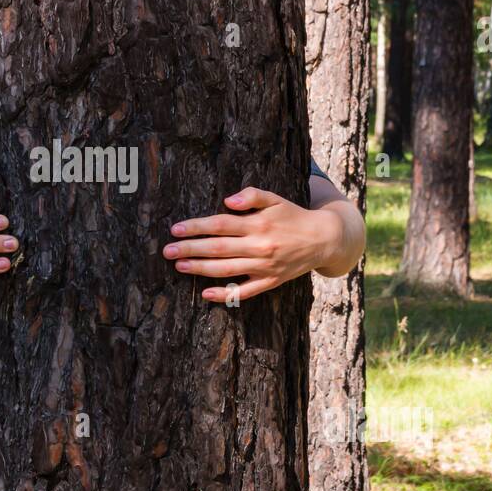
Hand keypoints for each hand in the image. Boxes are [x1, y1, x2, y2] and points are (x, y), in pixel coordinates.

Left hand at [163, 186, 345, 303]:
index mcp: (258, 224)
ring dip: (201, 269)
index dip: (196, 227)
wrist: (323, 239)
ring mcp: (265, 267)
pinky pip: (245, 292)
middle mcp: (260, 246)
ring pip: (227, 270)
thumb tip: (227, 200)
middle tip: (167, 251)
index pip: (220, 225)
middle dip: (191, 250)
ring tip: (179, 266)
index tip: (175, 230)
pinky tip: (206, 293)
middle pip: (218, 248)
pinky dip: (225, 294)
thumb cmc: (293, 216)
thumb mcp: (275, 198)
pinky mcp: (270, 282)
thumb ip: (252, 196)